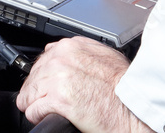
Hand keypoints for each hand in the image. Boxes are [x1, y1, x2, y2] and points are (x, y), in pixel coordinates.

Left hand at [16, 37, 152, 132]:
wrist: (135, 109)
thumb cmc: (124, 88)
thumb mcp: (104, 57)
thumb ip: (81, 54)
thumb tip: (67, 56)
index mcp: (72, 46)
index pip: (43, 59)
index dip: (42, 76)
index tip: (44, 85)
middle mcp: (62, 58)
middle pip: (33, 76)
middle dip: (35, 91)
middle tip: (41, 101)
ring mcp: (59, 78)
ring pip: (29, 92)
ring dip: (34, 103)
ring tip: (42, 111)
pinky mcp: (58, 99)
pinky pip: (33, 109)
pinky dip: (36, 116)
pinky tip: (44, 117)